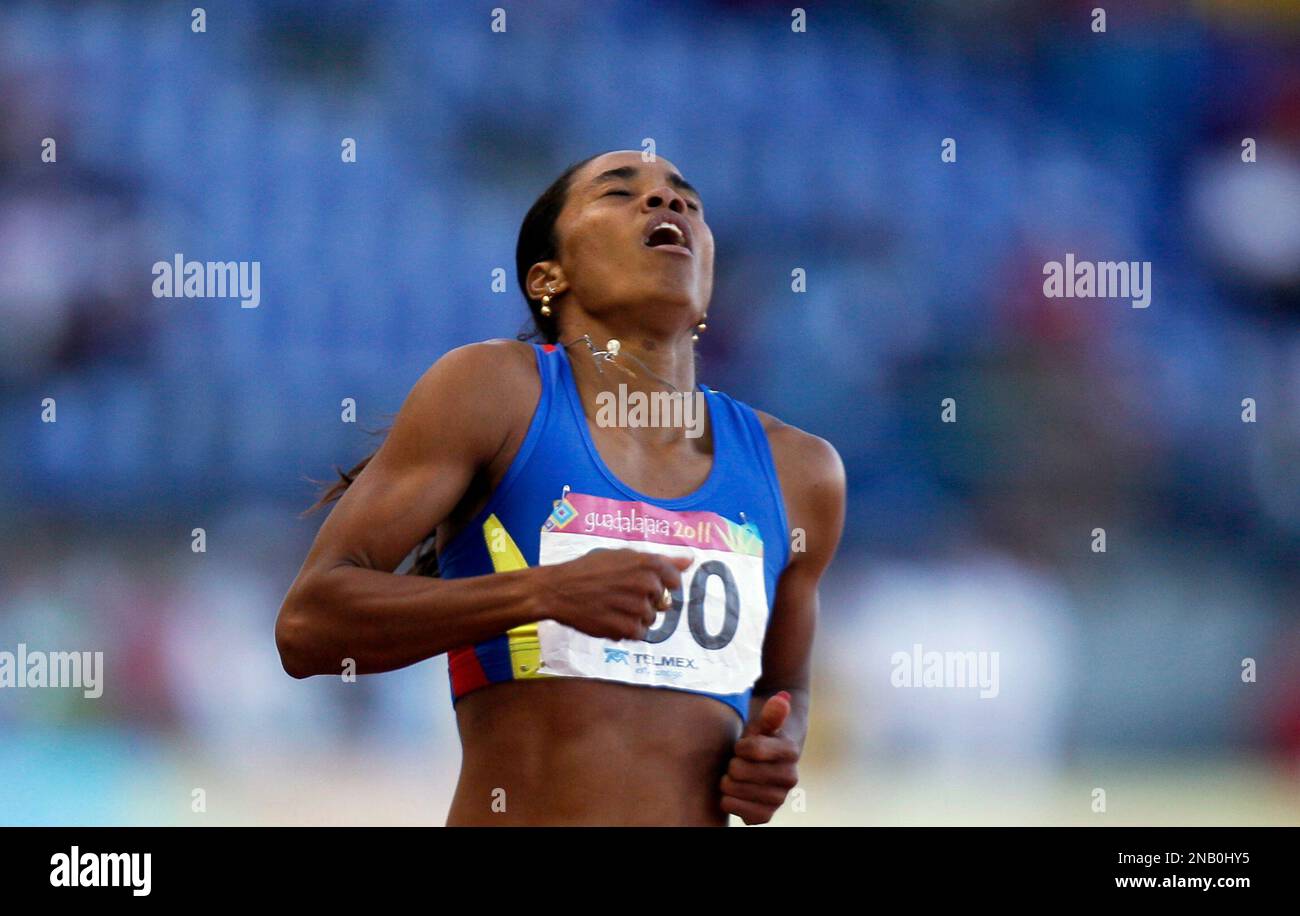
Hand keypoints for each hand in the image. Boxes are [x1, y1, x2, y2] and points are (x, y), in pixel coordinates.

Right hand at [536, 548, 691, 640]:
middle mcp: (646, 584)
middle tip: (621, 596)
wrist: (558, 590)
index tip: (645, 586)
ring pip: (651, 619)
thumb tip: (689, 561)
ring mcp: (636, 607)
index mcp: (647, 563)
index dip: (662, 584)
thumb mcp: (621, 556)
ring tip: (613, 608)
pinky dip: (626, 630)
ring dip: (636, 617)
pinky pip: (639, 634)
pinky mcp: (625, 628)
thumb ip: (659, 560)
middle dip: (646, 602)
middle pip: (662, 602)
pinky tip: (610, 620)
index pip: (675, 580)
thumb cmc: (588, 570)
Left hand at [720, 690, 799, 824]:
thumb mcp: (764, 723)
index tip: (743, 745)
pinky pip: (740, 813)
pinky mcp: (766, 815)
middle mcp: (790, 778)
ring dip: (727, 781)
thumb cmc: (760, 738)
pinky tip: (735, 792)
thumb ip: (771, 712)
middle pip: (739, 771)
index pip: (751, 749)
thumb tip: (782, 698)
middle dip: (732, 763)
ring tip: (735, 775)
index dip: (740, 745)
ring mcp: (779, 799)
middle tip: (738, 761)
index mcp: (791, 752)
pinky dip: (730, 801)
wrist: (763, 762)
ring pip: (734, 790)